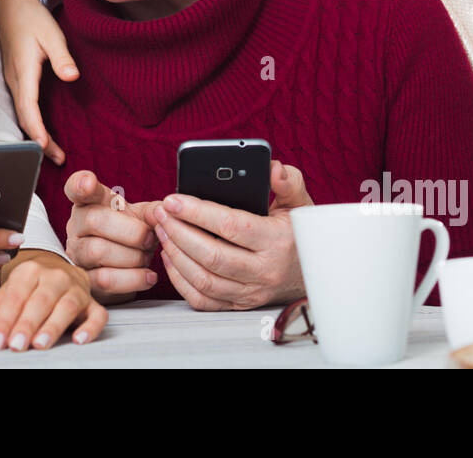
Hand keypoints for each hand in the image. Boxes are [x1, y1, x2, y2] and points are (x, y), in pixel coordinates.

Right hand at [0, 0, 75, 165]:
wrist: (11, 5)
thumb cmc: (32, 18)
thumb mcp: (51, 34)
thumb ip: (62, 57)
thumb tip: (72, 76)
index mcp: (23, 70)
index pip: (27, 106)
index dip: (35, 128)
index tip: (44, 145)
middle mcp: (14, 79)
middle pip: (24, 118)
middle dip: (38, 141)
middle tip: (58, 158)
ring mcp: (12, 81)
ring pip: (21, 115)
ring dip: (35, 135)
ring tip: (53, 153)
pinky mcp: (15, 80)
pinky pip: (22, 107)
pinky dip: (31, 123)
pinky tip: (42, 132)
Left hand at [0, 252, 106, 349]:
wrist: (57, 271)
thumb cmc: (31, 287)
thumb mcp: (8, 293)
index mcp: (30, 270)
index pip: (16, 295)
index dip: (5, 319)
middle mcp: (56, 276)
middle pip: (41, 300)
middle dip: (27, 324)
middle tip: (16, 344)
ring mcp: (76, 288)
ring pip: (67, 306)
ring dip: (53, 326)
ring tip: (40, 344)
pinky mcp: (93, 302)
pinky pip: (97, 315)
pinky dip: (90, 328)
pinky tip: (79, 339)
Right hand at [64, 170, 158, 303]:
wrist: (126, 269)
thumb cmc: (131, 236)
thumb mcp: (142, 218)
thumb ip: (153, 211)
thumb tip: (162, 212)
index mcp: (90, 203)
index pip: (76, 188)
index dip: (80, 184)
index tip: (89, 182)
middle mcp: (77, 226)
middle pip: (94, 220)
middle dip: (131, 231)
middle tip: (149, 239)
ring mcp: (77, 254)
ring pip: (98, 251)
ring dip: (133, 256)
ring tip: (146, 258)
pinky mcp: (85, 281)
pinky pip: (105, 279)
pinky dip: (133, 278)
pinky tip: (148, 276)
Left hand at [154, 161, 311, 310]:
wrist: (313, 275)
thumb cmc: (299, 236)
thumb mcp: (301, 205)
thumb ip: (288, 182)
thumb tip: (273, 167)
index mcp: (277, 241)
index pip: (231, 226)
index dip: (197, 212)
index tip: (173, 200)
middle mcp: (264, 270)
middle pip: (211, 255)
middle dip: (178, 232)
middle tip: (160, 212)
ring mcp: (251, 292)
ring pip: (203, 280)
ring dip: (175, 255)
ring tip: (162, 231)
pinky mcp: (239, 305)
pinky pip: (203, 299)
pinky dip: (180, 280)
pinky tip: (171, 258)